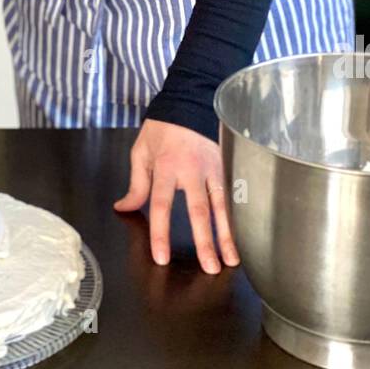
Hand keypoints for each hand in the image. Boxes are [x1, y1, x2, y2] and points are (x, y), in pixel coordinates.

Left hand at [114, 118, 239, 274]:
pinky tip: (246, 234)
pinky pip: (233, 193)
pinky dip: (239, 215)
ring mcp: (213, 167)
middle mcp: (192, 170)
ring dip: (229, 234)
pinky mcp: (227, 164)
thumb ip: (136, 184)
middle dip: (205, 242)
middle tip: (210, 268)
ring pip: (223, 205)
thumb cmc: (162, 128)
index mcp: (166, 167)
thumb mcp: (141, 151)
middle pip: (199, 211)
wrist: (189, 100)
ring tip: (233, 259)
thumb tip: (124, 208)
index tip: (162, 258)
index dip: (161, 233)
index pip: (162, 205)